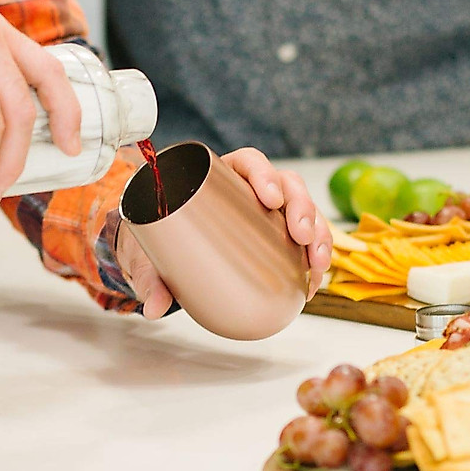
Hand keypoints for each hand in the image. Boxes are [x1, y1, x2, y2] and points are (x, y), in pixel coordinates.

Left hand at [115, 147, 333, 317]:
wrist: (169, 255)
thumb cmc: (164, 240)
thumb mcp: (152, 255)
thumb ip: (150, 278)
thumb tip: (152, 308)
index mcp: (222, 175)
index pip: (250, 162)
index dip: (265, 175)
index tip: (270, 198)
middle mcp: (251, 189)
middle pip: (288, 185)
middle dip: (303, 208)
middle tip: (302, 237)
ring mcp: (270, 213)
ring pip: (305, 212)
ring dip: (319, 235)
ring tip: (317, 265)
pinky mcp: (279, 238)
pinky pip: (306, 241)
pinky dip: (316, 259)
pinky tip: (315, 279)